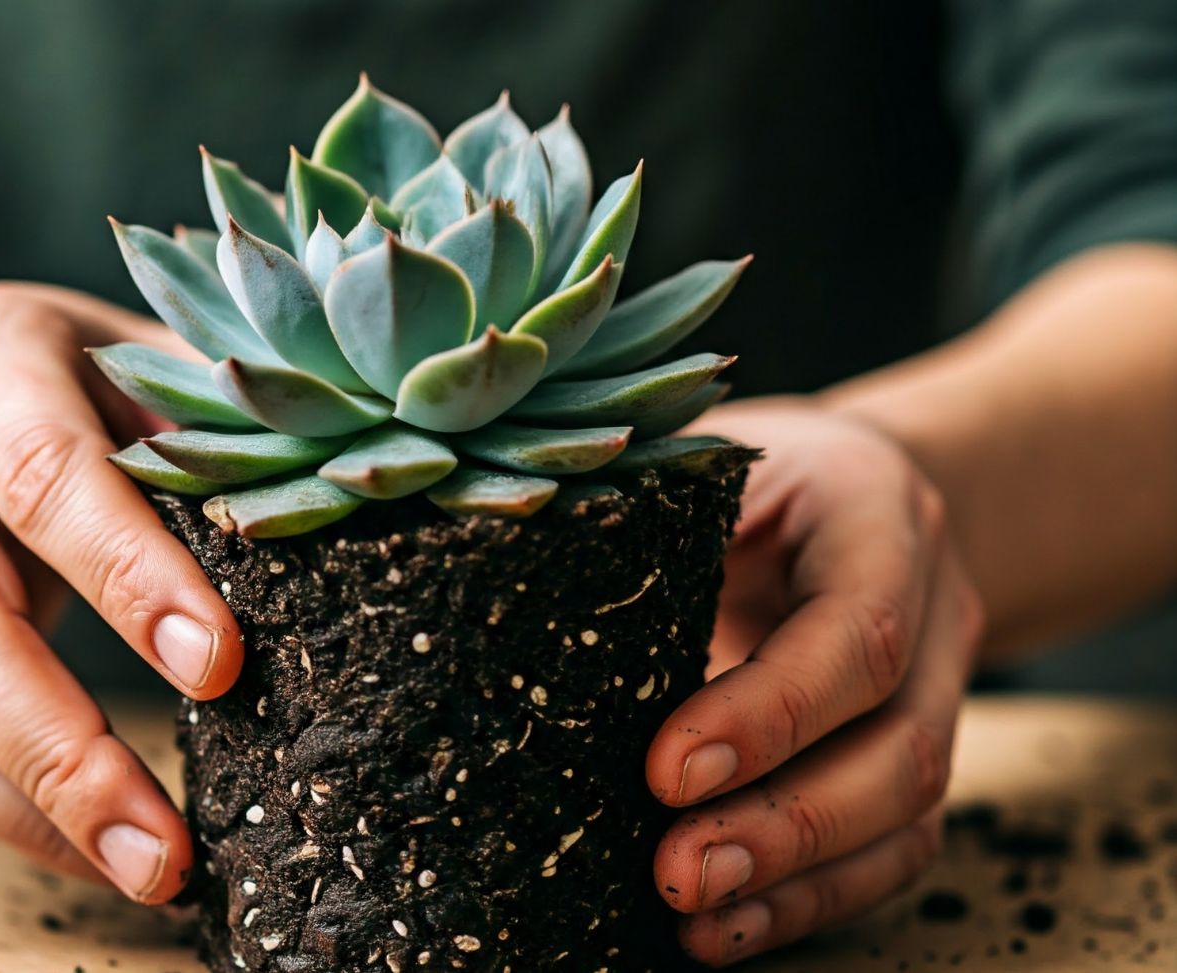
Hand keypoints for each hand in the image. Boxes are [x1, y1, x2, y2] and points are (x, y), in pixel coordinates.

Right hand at [0, 282, 242, 903]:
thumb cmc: (57, 370)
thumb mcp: (129, 358)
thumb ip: (203, 429)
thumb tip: (330, 521)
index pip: (49, 474)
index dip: (130, 575)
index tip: (218, 663)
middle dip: (69, 745)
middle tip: (170, 836)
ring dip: (34, 810)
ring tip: (146, 868)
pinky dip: (0, 811)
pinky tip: (86, 844)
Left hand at [644, 400, 983, 964]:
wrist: (851, 480)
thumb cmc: (754, 466)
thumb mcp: (709, 455)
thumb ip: (656, 511)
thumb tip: (520, 593)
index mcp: (877, 517)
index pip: (855, 633)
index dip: (770, 713)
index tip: (665, 769)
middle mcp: (931, 610)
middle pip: (900, 746)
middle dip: (785, 825)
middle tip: (677, 870)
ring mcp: (936, 690)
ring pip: (904, 813)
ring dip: (797, 880)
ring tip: (694, 915)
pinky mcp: (907, 748)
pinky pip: (890, 847)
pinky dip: (811, 900)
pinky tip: (728, 928)